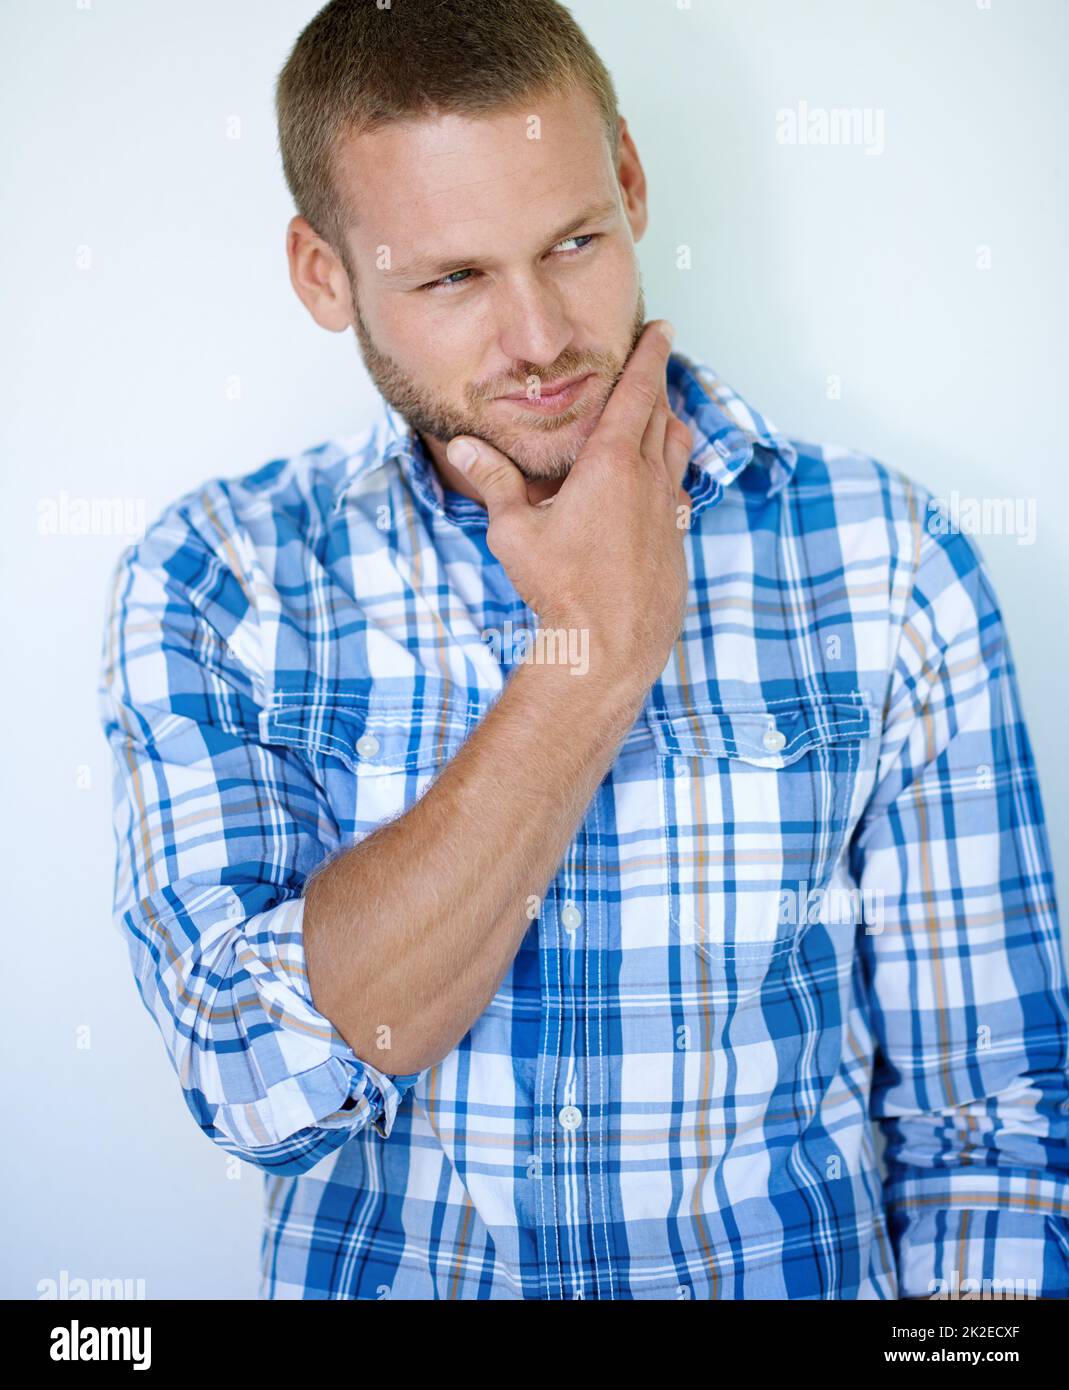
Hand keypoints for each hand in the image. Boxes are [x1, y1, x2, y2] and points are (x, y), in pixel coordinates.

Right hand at [446, 321, 691, 693]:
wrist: (610, 645)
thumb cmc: (561, 589)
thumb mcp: (514, 532)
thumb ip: (494, 483)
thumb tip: (463, 447)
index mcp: (612, 464)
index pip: (638, 393)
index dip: (651, 356)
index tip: (663, 330)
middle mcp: (649, 480)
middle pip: (662, 414)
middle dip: (658, 383)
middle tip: (656, 361)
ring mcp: (668, 511)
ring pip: (676, 451)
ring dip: (669, 426)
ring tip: (660, 415)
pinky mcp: (676, 541)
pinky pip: (677, 491)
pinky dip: (669, 472)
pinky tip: (657, 484)